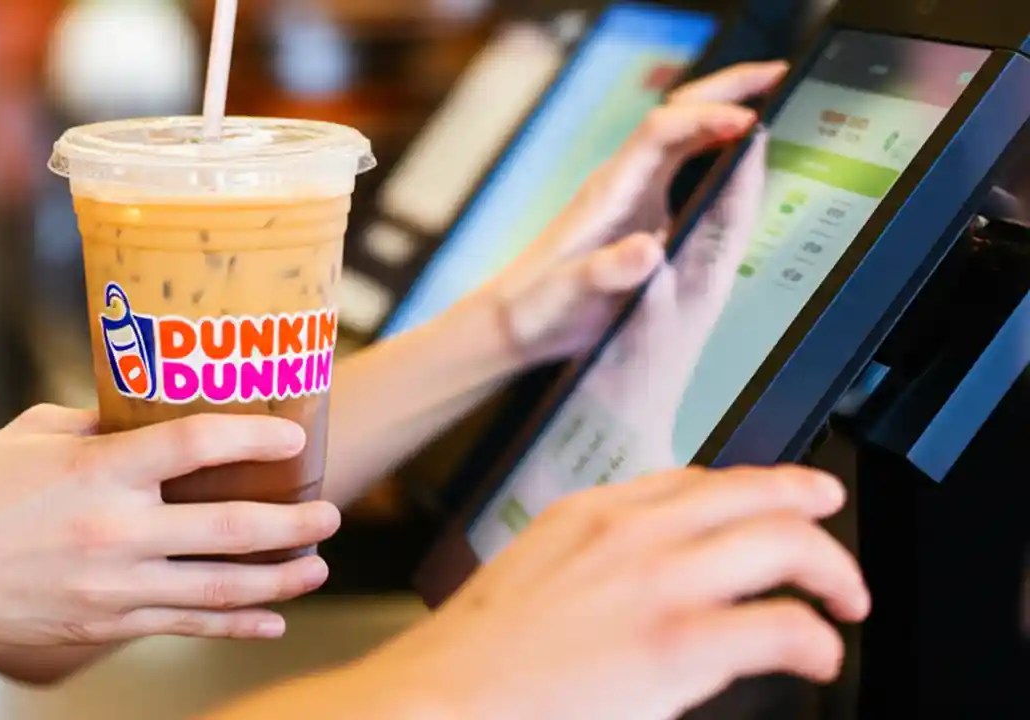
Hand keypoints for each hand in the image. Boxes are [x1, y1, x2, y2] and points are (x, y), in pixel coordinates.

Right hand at [0, 404, 340, 644]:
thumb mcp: (37, 434)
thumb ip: (101, 424)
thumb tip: (155, 414)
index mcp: (100, 469)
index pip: (196, 444)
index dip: (253, 438)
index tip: (293, 437)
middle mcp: (115, 529)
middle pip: (228, 529)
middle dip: (292, 525)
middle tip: (332, 515)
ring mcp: (114, 584)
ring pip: (219, 588)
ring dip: (280, 580)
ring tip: (319, 568)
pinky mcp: (106, 623)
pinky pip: (186, 625)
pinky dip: (235, 625)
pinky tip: (273, 621)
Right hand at [351, 466, 868, 719]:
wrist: (441, 697)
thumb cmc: (476, 654)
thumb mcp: (532, 574)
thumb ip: (593, 560)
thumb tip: (644, 575)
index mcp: (590, 513)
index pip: (694, 480)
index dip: (751, 486)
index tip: (775, 498)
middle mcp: (631, 533)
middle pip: (753, 495)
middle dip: (810, 506)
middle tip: (832, 526)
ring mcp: (658, 584)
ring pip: (784, 544)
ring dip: (832, 569)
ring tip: (846, 598)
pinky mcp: (678, 645)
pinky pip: (783, 627)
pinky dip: (817, 641)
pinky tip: (820, 655)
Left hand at [482, 61, 785, 364]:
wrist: (515, 317)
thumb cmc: (537, 305)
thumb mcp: (569, 292)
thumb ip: (607, 270)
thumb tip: (650, 250)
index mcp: (610, 192)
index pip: (662, 133)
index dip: (706, 119)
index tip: (750, 122)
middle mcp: (623, 181)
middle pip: (677, 115)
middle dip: (727, 88)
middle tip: (778, 74)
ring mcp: (632, 193)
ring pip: (684, 133)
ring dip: (727, 109)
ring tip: (774, 95)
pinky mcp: (639, 212)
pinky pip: (685, 163)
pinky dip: (718, 145)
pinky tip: (743, 150)